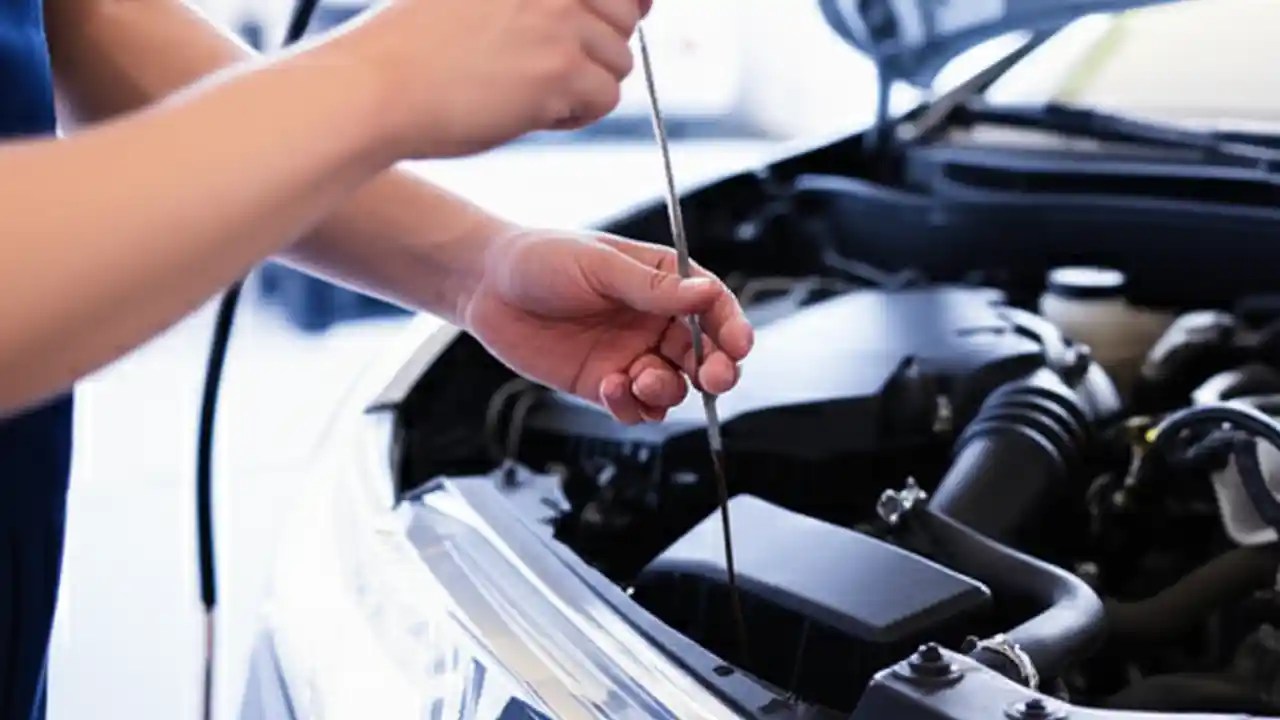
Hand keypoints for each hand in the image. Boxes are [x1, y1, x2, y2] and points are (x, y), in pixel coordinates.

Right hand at [338, 0, 652, 157]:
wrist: (374, 88)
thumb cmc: (416, 47)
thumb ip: (538, 0)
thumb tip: (634, 4)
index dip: (619, 6)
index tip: (604, 24)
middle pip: (626, 16)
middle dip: (597, 48)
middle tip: (548, 70)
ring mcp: (558, 21)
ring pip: (619, 61)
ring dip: (584, 84)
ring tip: (531, 93)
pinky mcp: (559, 70)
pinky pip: (607, 97)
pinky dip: (577, 115)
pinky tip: (533, 113)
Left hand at [461, 229, 753, 423]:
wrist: (485, 287)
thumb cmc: (539, 259)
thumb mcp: (599, 265)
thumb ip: (653, 287)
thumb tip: (705, 293)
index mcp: (662, 281)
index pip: (713, 306)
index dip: (731, 327)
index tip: (738, 345)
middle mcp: (652, 321)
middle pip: (704, 355)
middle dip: (714, 370)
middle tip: (711, 378)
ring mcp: (630, 355)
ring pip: (672, 388)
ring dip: (667, 391)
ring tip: (640, 380)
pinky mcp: (603, 384)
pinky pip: (634, 407)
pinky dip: (631, 406)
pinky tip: (610, 387)